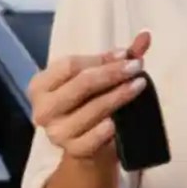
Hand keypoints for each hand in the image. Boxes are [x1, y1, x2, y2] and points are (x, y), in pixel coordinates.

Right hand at [28, 30, 151, 160]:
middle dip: (112, 74)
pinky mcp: (72, 151)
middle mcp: (43, 109)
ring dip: (118, 96)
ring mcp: (56, 132)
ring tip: (139, 86)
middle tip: (137, 68)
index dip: (100, 59)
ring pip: (91, 110)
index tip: (126, 55)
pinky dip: (106, 129)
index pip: (70, 65)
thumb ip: (118, 58)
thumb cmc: (90, 103)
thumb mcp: (99, 78)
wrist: (89, 147)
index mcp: (41, 85)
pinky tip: (118, 121)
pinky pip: (92, 139)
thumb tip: (146, 36)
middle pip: (81, 85)